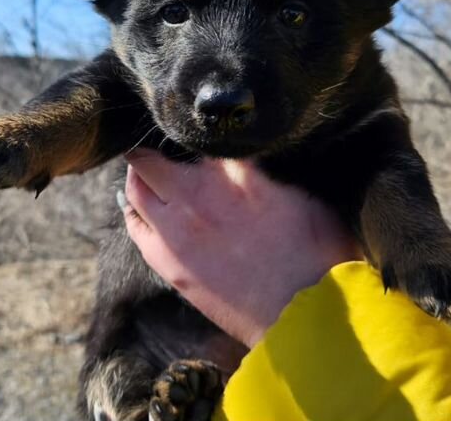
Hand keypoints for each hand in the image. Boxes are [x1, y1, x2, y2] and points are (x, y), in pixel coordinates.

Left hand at [123, 150, 360, 347]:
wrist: (303, 314)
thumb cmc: (316, 256)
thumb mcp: (305, 197)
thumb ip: (270, 174)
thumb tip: (254, 163)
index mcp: (238, 169)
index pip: (199, 137)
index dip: (199, 137)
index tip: (201, 138)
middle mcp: (200, 189)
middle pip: (155, 154)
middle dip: (156, 150)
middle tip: (163, 152)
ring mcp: (178, 225)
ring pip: (137, 183)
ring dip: (141, 174)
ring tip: (146, 174)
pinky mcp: (166, 259)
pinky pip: (134, 224)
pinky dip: (134, 210)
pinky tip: (137, 207)